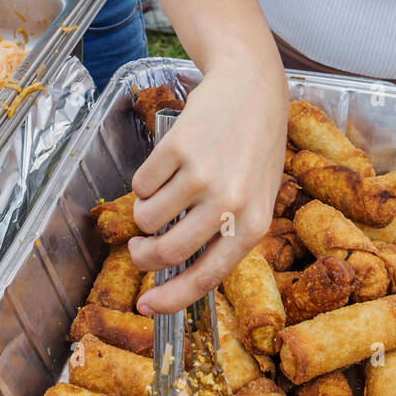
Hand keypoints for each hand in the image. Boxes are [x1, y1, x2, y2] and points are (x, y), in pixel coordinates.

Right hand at [129, 52, 288, 312]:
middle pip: (167, 251)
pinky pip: (141, 184)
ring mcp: (202, 174)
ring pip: (147, 217)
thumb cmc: (255, 147)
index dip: (171, 299)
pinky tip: (168, 164)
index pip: (207, 276)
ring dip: (144, 213)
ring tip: (163, 193)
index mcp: (254, 224)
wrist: (252, 87)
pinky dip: (145, 181)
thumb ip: (227, 233)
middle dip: (143, 256)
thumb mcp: (258, 196)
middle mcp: (229, 202)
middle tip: (138, 249)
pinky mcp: (178, 147)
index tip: (147, 308)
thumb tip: (180, 272)